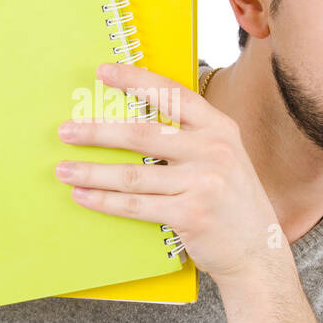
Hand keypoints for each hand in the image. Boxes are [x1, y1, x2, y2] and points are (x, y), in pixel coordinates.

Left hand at [55, 63, 279, 283]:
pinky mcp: (190, 214)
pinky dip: (104, 201)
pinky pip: (136, 205)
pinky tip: (83, 195)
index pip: (172, 94)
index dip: (135, 80)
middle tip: (66, 130)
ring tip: (64, 169)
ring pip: (132, 175)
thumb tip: (133, 119)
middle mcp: (213, 151)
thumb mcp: (222, 156)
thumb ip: (190, 136)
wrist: (258, 251)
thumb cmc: (231, 200)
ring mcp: (203, 183)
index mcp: (219, 128)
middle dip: (98, 132)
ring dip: (91, 172)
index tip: (103, 71)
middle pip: (142, 134)